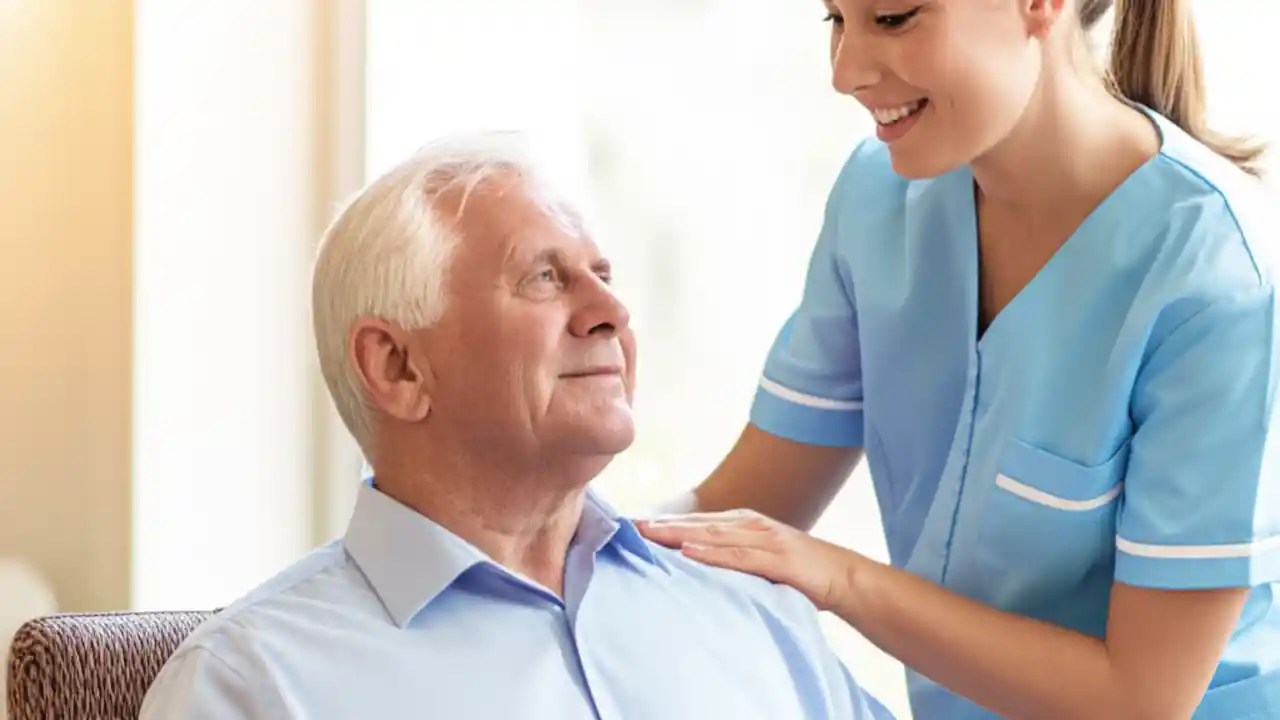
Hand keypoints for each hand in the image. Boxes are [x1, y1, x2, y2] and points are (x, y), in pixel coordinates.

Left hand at [636, 509, 865, 611]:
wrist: (844, 578)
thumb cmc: (799, 574)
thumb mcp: (761, 564)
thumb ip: (732, 563)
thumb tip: (695, 572)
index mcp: (745, 524)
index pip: (696, 521)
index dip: (665, 522)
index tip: (633, 525)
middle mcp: (751, 524)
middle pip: (698, 523)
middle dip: (662, 524)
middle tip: (628, 525)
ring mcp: (765, 539)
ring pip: (712, 534)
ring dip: (678, 533)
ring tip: (648, 534)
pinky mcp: (777, 558)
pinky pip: (738, 555)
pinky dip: (711, 553)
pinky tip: (688, 553)